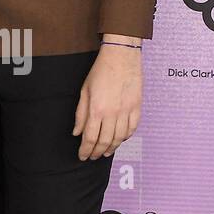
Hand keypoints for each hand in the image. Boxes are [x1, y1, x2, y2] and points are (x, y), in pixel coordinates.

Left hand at [73, 37, 142, 158]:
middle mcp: (112, 113)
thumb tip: (77, 132)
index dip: (85, 150)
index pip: (90, 138)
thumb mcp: (84, 91)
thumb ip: (80, 114)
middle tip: (93, 157)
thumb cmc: (101, 71)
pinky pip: (132, 128)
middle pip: (105, 141)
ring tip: (105, 152)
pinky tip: (120, 139)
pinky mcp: (137, 107)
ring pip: (120, 138)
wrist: (121, 57)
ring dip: (112, 148)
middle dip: (97, 152)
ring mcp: (126, 111)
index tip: (82, 156)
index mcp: (97, 110)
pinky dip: (126, 137)